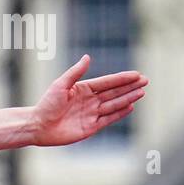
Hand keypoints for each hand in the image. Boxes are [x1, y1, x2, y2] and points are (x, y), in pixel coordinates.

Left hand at [30, 55, 147, 145]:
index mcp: (82, 89)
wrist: (38, 126)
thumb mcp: (60, 85)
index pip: (106, 82)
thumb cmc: (46, 104)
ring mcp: (91, 114)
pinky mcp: (91, 127)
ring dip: (128, 98)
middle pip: (114, 92)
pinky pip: (108, 119)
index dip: (121, 78)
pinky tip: (130, 107)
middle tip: (145, 80)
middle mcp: (89, 101)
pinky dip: (120, 113)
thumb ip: (75, 72)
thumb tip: (88, 57)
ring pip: (113, 105)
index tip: (136, 74)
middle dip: (129, 86)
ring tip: (141, 92)